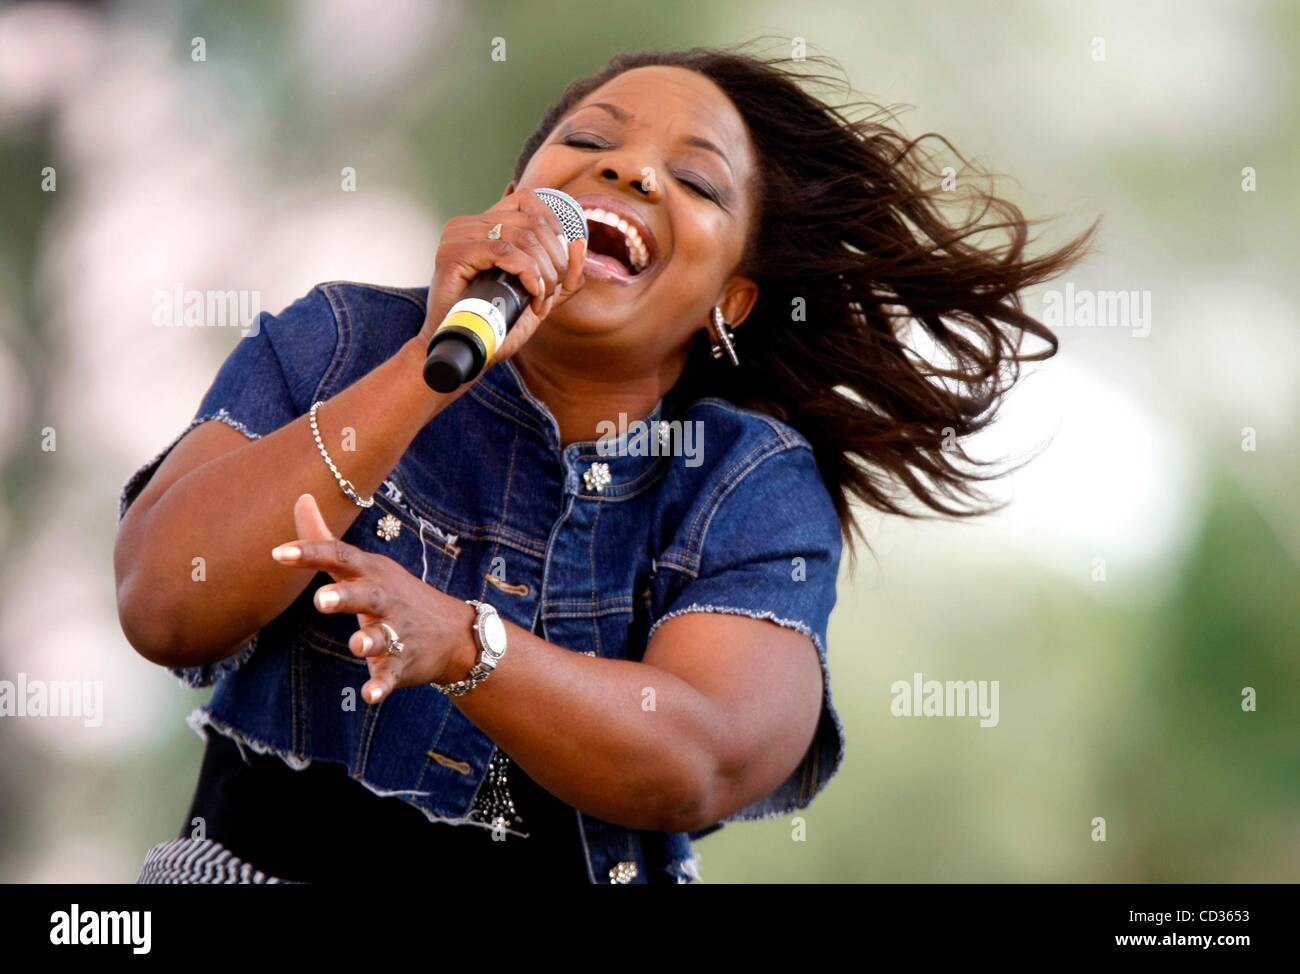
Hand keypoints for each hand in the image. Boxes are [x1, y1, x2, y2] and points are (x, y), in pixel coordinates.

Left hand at [270, 493, 477, 704]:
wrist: (453, 634)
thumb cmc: (394, 595)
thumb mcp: (364, 565)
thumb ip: (325, 539)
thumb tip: (301, 498)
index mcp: (370, 574)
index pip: (340, 556)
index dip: (309, 554)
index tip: (277, 553)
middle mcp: (385, 600)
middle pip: (366, 595)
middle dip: (346, 596)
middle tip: (321, 600)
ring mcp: (397, 633)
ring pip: (383, 637)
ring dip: (370, 640)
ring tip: (356, 644)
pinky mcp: (403, 664)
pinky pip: (391, 675)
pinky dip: (382, 685)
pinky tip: (371, 696)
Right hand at [420, 186, 587, 362]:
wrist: (464, 348)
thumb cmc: (497, 322)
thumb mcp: (541, 295)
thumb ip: (565, 274)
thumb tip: (580, 243)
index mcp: (485, 224)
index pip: (528, 200)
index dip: (555, 227)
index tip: (560, 264)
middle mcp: (470, 223)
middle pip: (532, 222)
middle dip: (554, 259)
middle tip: (551, 292)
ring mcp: (459, 235)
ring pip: (523, 237)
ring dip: (543, 272)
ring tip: (540, 300)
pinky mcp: (454, 253)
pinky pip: (504, 252)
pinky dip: (528, 273)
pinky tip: (532, 293)